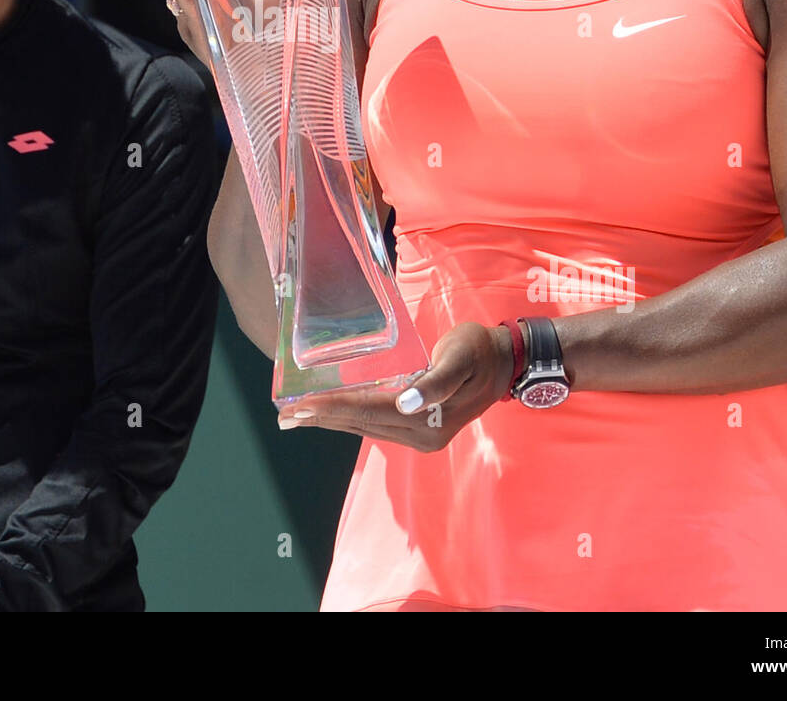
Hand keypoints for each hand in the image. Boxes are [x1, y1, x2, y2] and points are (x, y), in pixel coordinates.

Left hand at [277, 322, 513, 450]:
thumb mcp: (460, 355)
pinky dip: (349, 418)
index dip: (332, 407)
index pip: (368, 410)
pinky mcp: (419, 429)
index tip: (299, 405)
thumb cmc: (478, 350)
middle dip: (321, 418)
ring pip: (365, 427)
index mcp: (428, 417)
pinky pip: (375, 424)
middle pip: (361, 423)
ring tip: (298, 417)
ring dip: (331, 421)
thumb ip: (436, 380)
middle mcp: (421, 433)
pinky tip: (331, 414)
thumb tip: (408, 402)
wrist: (503, 363)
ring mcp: (420, 435)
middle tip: (284, 418)